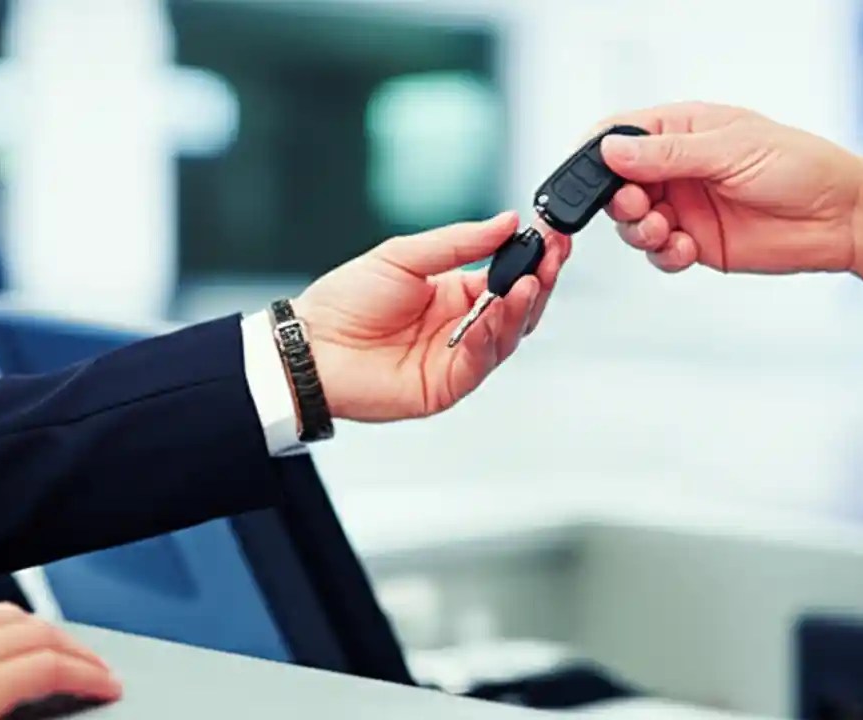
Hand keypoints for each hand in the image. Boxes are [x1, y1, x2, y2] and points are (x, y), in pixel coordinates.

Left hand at [295, 212, 569, 420]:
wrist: (311, 346)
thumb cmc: (345, 302)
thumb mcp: (403, 256)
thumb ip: (458, 243)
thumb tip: (505, 221)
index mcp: (454, 292)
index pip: (508, 276)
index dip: (533, 257)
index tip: (552, 236)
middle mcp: (461, 325)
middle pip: (518, 307)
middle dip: (540, 281)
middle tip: (551, 257)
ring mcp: (456, 357)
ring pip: (507, 336)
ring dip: (521, 309)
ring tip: (528, 283)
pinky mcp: (446, 385)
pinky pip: (480, 362)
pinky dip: (489, 338)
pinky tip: (490, 317)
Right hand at [595, 102, 862, 273]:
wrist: (842, 218)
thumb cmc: (802, 167)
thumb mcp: (731, 150)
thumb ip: (668, 154)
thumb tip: (612, 149)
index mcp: (682, 130)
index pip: (620, 133)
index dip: (597, 151)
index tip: (590, 174)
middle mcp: (676, 168)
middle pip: (616, 184)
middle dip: (619, 200)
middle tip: (639, 207)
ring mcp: (682, 206)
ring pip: (631, 222)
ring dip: (639, 230)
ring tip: (665, 231)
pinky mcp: (693, 242)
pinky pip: (658, 252)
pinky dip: (663, 254)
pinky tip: (685, 249)